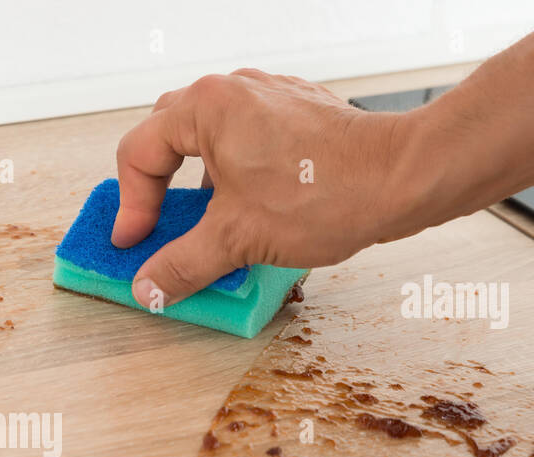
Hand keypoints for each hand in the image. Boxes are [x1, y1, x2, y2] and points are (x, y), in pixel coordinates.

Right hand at [112, 70, 407, 307]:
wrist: (403, 179)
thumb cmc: (326, 192)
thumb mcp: (236, 240)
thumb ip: (181, 264)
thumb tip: (148, 287)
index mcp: (207, 108)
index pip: (139, 153)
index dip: (130, 206)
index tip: (135, 243)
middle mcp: (235, 92)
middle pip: (168, 137)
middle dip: (158, 187)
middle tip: (157, 228)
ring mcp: (270, 100)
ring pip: (211, 141)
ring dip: (198, 186)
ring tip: (205, 229)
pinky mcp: (299, 117)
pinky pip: (249, 144)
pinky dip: (235, 179)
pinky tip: (250, 217)